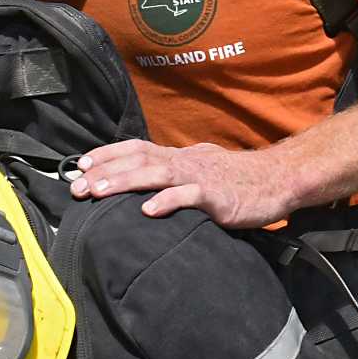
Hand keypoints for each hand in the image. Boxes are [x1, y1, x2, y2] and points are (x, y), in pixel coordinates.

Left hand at [70, 141, 298, 226]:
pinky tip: (149, 210)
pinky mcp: (218, 196)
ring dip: (125, 182)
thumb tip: (149, 185)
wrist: (280, 180)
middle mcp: (186, 161)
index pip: (138, 148)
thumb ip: (177, 174)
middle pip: (140, 159)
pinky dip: (168, 201)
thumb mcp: (204, 169)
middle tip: (77, 185)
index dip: (108, 155)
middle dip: (105, 171)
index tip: (81, 165)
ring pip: (158, 173)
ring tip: (99, 193)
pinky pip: (190, 196)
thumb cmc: (241, 180)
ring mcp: (201, 177)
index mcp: (181, 156)